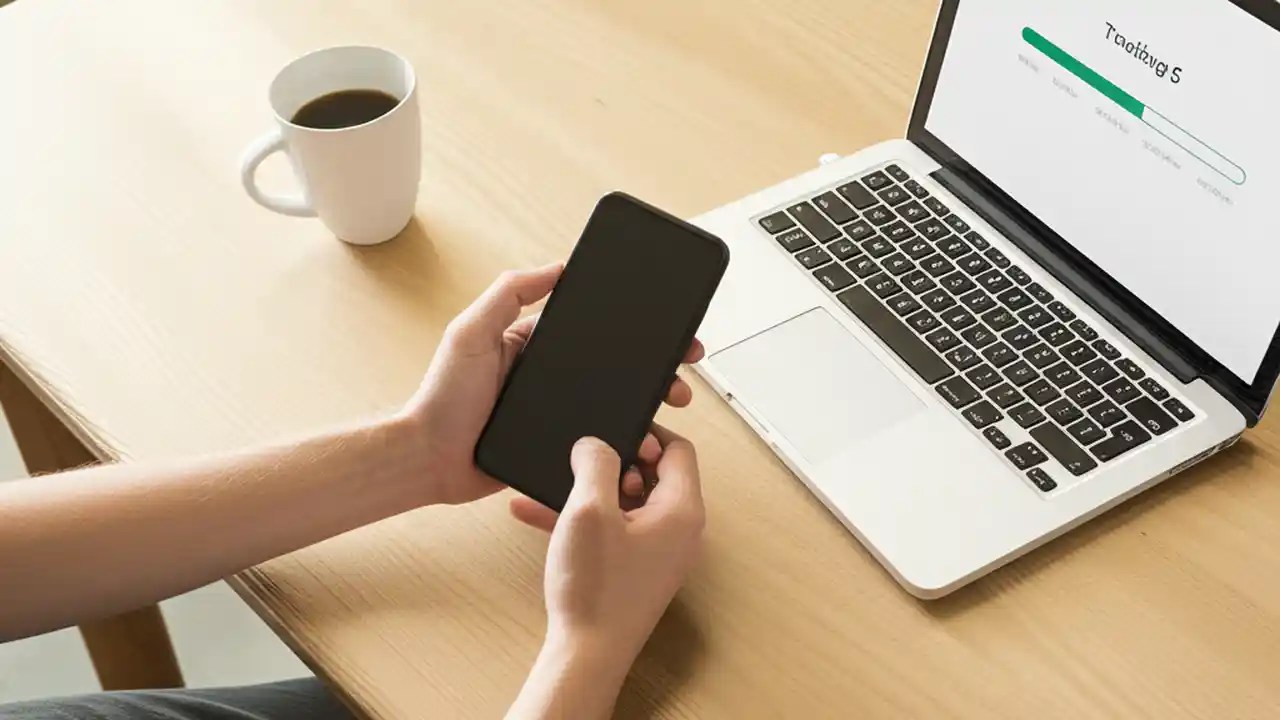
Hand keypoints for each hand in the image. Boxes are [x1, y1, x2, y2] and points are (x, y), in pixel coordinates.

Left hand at [398, 263, 704, 505]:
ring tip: (672, 405)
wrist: (427, 462)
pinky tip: (646, 443)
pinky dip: (626, 443)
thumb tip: (558, 266)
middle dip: (656, 366)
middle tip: (684, 367)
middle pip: (616, 367)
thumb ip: (509, 293)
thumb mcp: (470, 331)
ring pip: (616, 406)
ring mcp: (557, 414)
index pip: (594, 329)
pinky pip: (599, 444)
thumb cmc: (441, 397)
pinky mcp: (558, 449)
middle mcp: (551, 378)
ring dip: (649, 405)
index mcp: (535, 343)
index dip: (633, 327)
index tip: (667, 324)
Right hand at [523, 427, 705, 665]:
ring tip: (554, 482)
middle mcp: (679, 530)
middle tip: (584, 460)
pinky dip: (583, 517)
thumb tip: (596, 443)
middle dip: (615, 460)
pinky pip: (612, 529)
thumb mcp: (589, 510)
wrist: (586, 654)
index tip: (614, 427)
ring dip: (592, 488)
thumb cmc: (595, 589)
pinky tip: (534, 512)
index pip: (679, 449)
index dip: (647, 431)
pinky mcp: (635, 569)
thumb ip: (596, 463)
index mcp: (681, 510)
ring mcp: (658, 552)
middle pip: (655, 473)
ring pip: (628, 501)